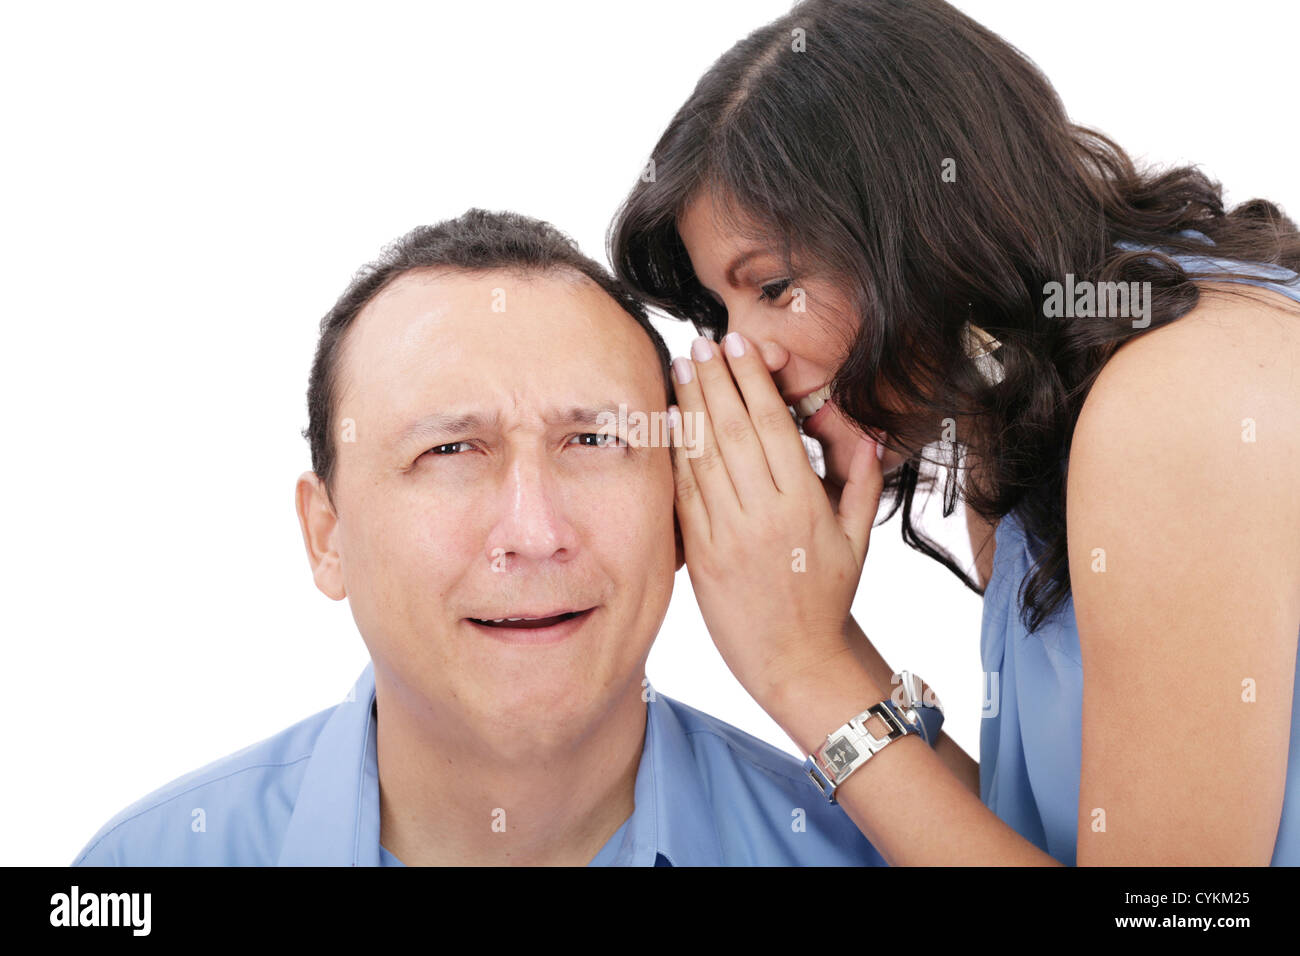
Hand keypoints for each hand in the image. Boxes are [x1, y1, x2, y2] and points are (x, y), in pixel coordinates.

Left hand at [669, 333, 886, 705]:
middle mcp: (764, 515)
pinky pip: (685, 492)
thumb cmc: (827, 596)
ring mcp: (728, 534)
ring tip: (680, 367)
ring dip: (689, 405)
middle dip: (714, 380)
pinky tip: (668, 421)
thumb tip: (859, 430)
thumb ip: (860, 479)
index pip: (774, 426)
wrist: (796, 661)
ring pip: (704, 456)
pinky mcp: (702, 553)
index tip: (739, 347)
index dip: (752, 381)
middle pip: (733, 430)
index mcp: (805, 505)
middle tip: (700, 342)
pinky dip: (675, 453)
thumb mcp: (857, 538)